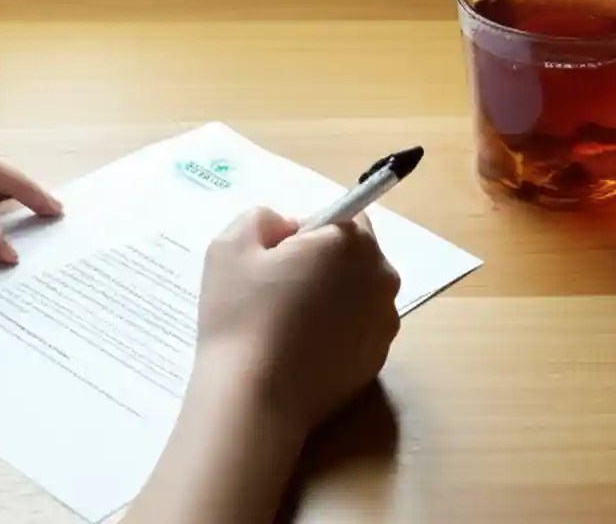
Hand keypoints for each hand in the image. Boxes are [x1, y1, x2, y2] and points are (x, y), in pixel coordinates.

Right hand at [196, 207, 401, 433]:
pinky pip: (357, 331)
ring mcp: (384, 324)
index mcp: (351, 243)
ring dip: (331, 298)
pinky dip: (336, 333)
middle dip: (322, 263)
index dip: (309, 230)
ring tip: (287, 324)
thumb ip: (262, 218)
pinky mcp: (377, 361)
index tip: (276, 257)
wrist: (254, 399)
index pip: (344, 216)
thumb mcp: (231, 246)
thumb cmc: (242, 315)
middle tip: (277, 289)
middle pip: (354, 256)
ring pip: (357, 294)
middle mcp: (381, 278)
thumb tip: (287, 228)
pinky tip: (299, 351)